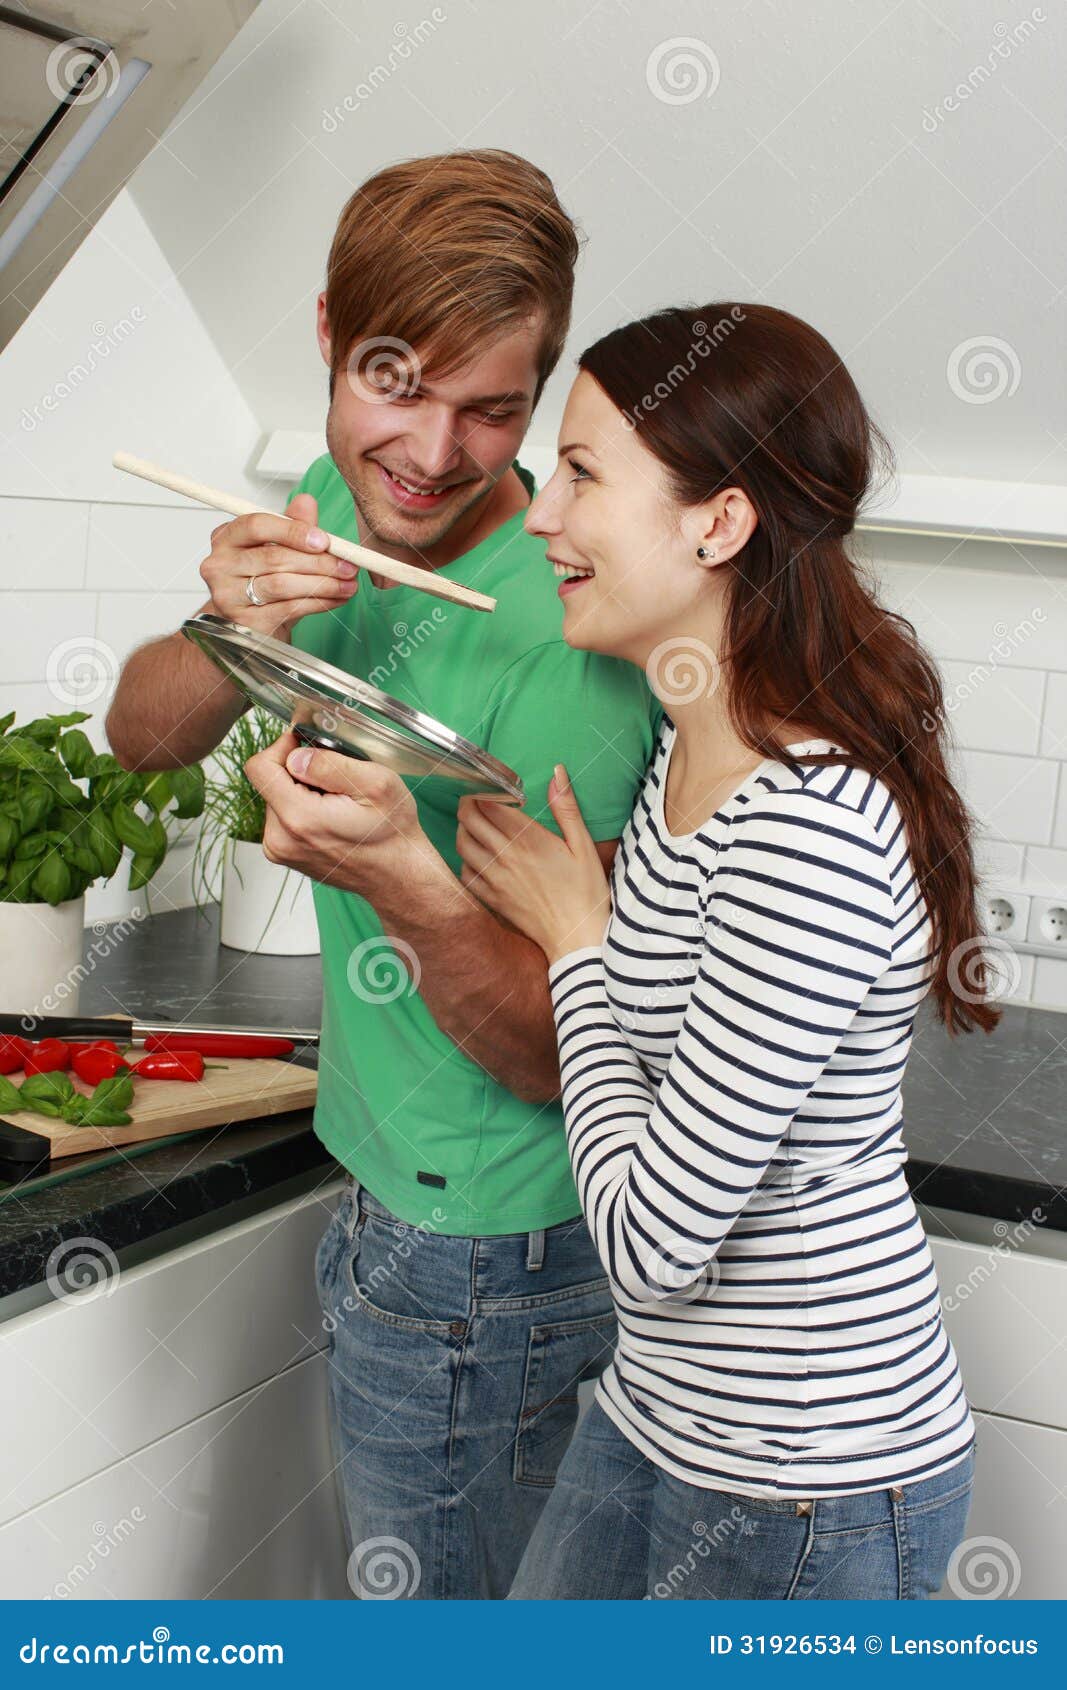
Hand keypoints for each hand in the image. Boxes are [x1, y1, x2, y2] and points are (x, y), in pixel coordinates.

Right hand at [199, 493, 358, 639]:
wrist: (252, 626)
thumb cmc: (263, 583)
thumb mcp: (278, 549)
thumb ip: (292, 525)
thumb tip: (306, 501)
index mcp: (227, 538)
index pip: (256, 525)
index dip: (293, 531)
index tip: (324, 541)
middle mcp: (220, 565)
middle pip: (273, 558)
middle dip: (319, 562)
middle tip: (348, 565)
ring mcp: (227, 596)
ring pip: (282, 585)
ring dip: (323, 584)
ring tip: (347, 585)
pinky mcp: (244, 623)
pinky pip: (288, 609)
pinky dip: (318, 603)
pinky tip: (335, 599)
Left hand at [244, 733, 425, 891]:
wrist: (396, 874)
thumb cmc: (392, 833)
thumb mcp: (377, 783)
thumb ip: (330, 764)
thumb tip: (296, 755)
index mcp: (299, 817)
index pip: (259, 767)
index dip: (281, 748)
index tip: (306, 747)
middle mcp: (280, 838)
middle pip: (269, 781)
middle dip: (299, 773)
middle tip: (336, 785)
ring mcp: (280, 849)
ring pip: (276, 796)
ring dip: (302, 791)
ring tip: (337, 805)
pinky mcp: (284, 853)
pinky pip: (282, 815)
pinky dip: (303, 808)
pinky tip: (330, 818)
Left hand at [456, 765, 610, 962]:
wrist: (576, 939)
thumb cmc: (586, 892)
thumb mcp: (583, 845)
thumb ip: (566, 807)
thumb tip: (556, 772)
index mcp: (528, 839)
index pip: (490, 805)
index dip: (484, 790)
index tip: (490, 786)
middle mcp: (505, 857)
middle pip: (469, 820)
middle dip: (468, 804)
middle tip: (476, 799)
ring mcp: (494, 879)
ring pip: (462, 844)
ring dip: (463, 828)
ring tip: (474, 823)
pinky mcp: (490, 898)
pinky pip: (465, 872)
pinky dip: (465, 858)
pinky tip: (477, 855)